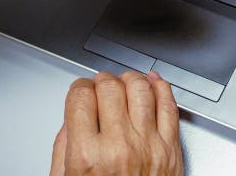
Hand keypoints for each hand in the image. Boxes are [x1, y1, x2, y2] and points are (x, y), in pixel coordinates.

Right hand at [50, 71, 183, 175]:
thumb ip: (64, 145)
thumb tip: (72, 117)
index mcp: (88, 156)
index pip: (80, 97)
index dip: (78, 88)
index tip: (80, 91)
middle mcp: (119, 147)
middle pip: (109, 87)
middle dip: (101, 81)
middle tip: (99, 87)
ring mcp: (149, 146)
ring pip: (140, 88)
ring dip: (129, 79)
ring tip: (123, 83)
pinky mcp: (171, 149)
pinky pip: (169, 105)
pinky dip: (161, 87)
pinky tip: (153, 83)